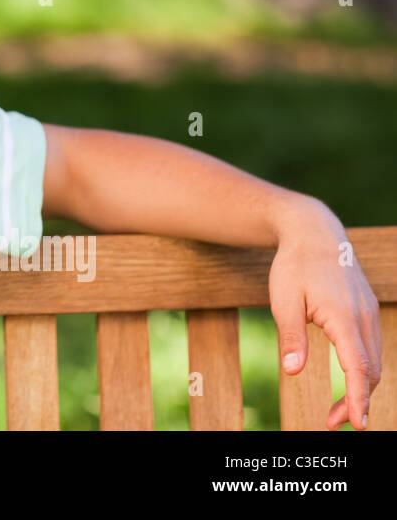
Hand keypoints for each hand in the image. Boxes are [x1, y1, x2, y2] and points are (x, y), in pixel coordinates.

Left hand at [268, 206, 382, 429]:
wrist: (314, 232)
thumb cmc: (294, 266)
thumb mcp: (283, 300)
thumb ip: (291, 336)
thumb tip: (293, 372)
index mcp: (344, 317)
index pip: (358, 368)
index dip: (358, 398)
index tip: (357, 423)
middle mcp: (364, 318)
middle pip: (371, 371)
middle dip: (357, 401)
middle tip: (333, 422)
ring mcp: (369, 315)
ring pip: (374, 361)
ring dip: (361, 388)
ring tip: (338, 410)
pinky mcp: (366, 312)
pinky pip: (371, 348)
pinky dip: (363, 370)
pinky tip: (349, 380)